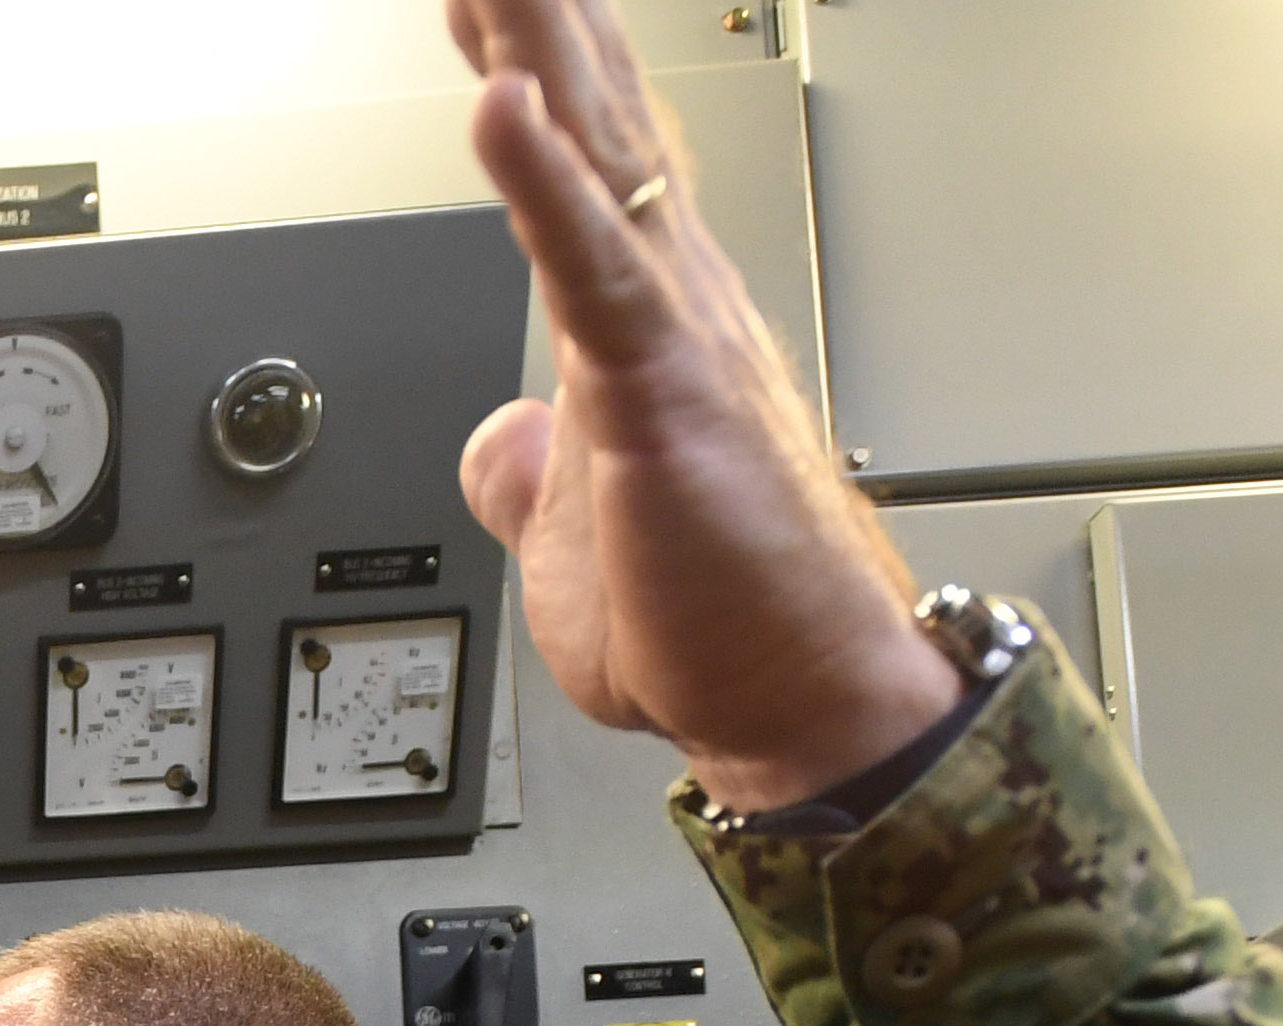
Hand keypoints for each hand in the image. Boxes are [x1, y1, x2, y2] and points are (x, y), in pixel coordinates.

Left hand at [447, 0, 956, 808]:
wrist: (799, 699)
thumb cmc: (714, 629)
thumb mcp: (570, 544)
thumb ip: (530, 476)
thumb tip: (504, 439)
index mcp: (640, 326)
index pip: (579, 162)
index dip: (529, 70)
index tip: (484, 1)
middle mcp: (670, 298)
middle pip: (591, 115)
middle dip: (536, 17)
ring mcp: (672, 332)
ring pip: (596, 151)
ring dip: (538, 48)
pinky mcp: (663, 389)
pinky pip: (590, 265)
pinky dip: (541, 181)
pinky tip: (500, 107)